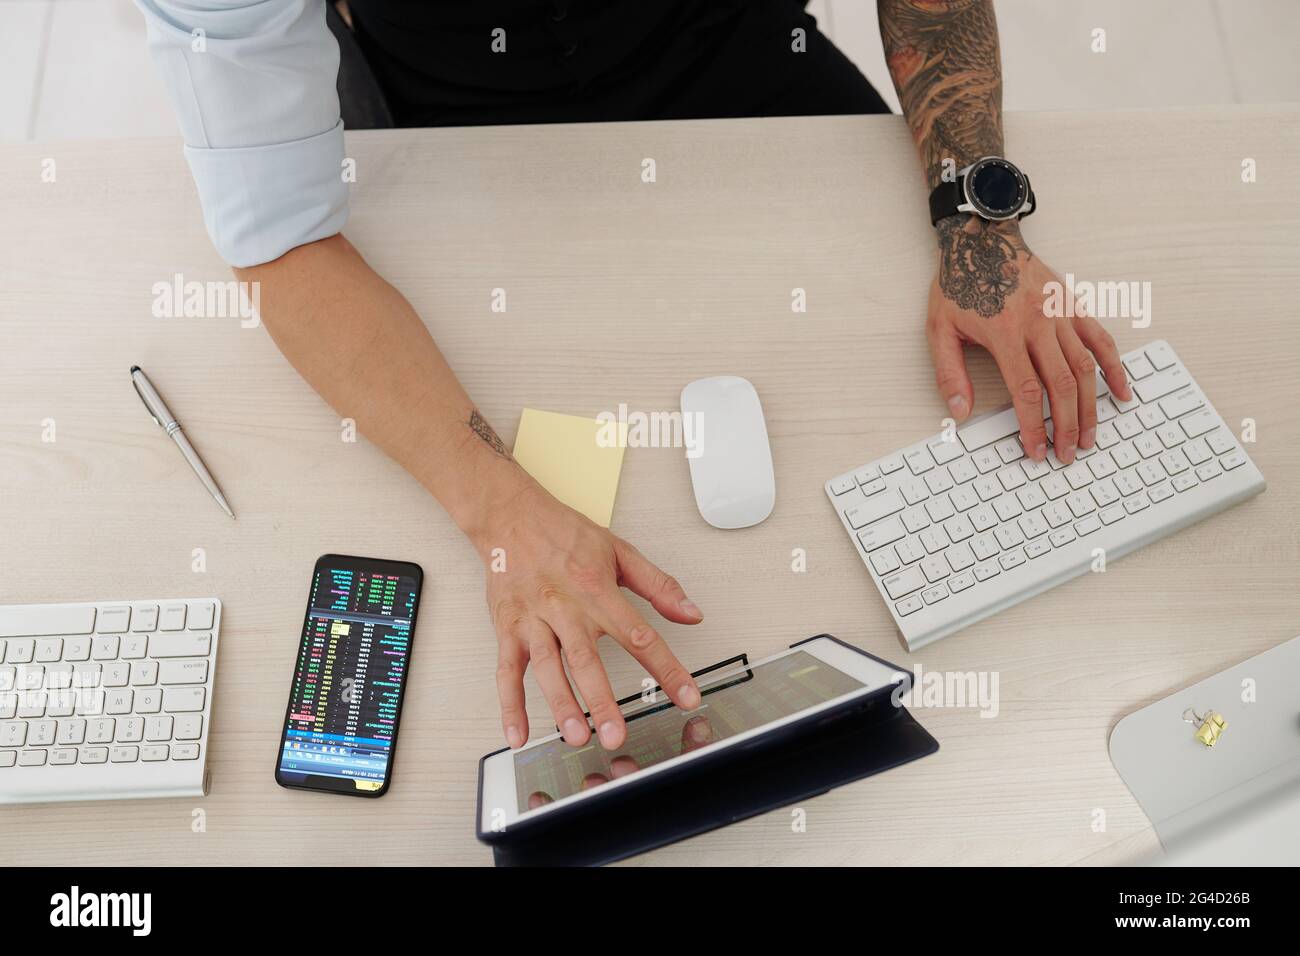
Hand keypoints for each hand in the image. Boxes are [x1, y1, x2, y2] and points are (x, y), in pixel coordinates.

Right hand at [477, 481, 702, 750]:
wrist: (510, 516)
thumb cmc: (564, 534)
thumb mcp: (620, 551)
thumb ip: (659, 585)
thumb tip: (692, 613)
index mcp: (597, 590)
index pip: (639, 634)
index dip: (666, 668)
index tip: (686, 696)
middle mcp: (565, 607)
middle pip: (585, 658)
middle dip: (601, 700)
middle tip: (616, 734)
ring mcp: (533, 620)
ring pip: (546, 667)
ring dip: (560, 704)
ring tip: (576, 736)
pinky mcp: (507, 629)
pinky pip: (506, 671)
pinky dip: (510, 705)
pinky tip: (519, 734)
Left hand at [924, 216, 1132, 463]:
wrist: (982, 240)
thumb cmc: (959, 285)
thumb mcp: (938, 328)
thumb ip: (948, 372)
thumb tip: (960, 413)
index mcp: (1006, 333)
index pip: (1026, 390)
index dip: (1033, 425)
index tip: (1036, 450)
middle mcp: (1039, 324)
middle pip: (1061, 384)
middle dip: (1066, 425)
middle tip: (1067, 454)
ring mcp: (1061, 314)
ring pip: (1085, 367)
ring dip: (1090, 406)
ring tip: (1089, 437)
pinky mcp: (1074, 305)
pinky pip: (1101, 339)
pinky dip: (1115, 367)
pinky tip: (1122, 393)